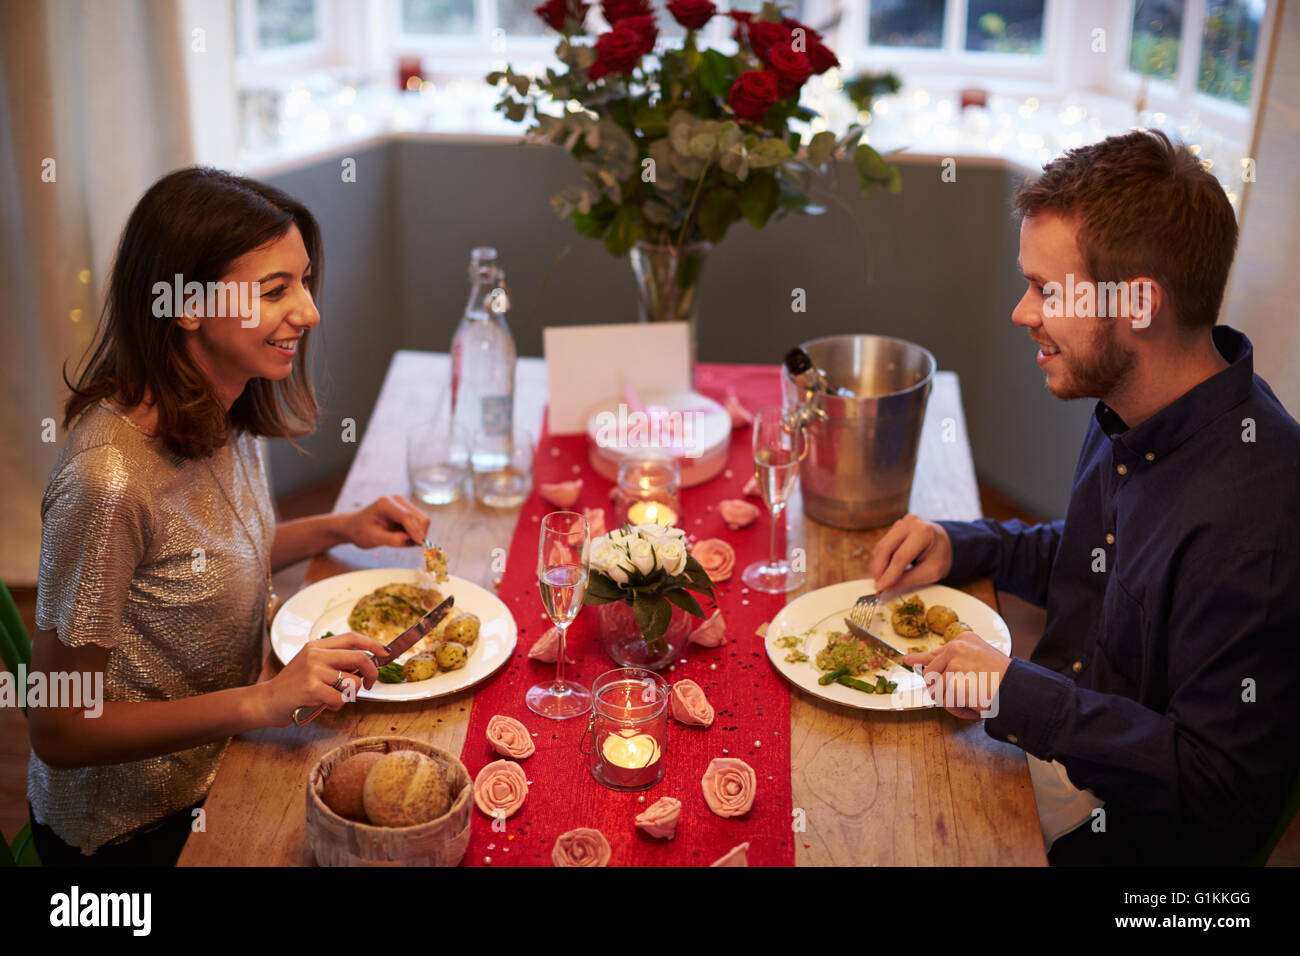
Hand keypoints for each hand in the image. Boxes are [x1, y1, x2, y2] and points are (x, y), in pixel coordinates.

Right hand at [255, 632, 386, 726]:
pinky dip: (337, 706)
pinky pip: (339, 699)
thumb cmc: (292, 687)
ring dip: (349, 695)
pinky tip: (324, 705)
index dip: (372, 644)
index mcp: (316, 646)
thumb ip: (333, 662)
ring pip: (351, 681)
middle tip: (370, 684)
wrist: (266, 701)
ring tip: (334, 698)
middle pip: (358, 657)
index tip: (385, 652)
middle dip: (371, 672)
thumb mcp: (310, 666)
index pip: (351, 638)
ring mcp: (313, 671)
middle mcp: (316, 655)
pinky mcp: (311, 688)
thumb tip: (364, 664)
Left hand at [341, 494, 429, 548]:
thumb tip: (411, 541)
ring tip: (401, 540)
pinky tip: (402, 536)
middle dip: (418, 533)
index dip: (416, 531)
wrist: (354, 526)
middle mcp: (397, 500)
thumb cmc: (360, 531)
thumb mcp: (373, 538)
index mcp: (386, 504)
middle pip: (420, 517)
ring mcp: (403, 504)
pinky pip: (419, 523)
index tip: (420, 544)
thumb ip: (392, 539)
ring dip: (417, 534)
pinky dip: (415, 532)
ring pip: (422, 520)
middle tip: (408, 545)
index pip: (408, 517)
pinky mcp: (407, 510)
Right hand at [870, 513, 952, 592]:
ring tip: (882, 578)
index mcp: (923, 532)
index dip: (889, 573)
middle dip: (879, 568)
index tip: (881, 587)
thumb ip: (908, 579)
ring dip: (879, 564)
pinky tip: (887, 568)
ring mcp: (902, 522)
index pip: (901, 556)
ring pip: (881, 545)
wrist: (945, 542)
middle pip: (886, 547)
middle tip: (878, 584)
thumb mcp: (930, 572)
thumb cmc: (940, 557)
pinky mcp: (896, 526)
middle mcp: (910, 523)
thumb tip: (886, 587)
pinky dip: (882, 558)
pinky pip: (883, 543)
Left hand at [902, 630, 1010, 719]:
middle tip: (964, 695)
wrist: (1019, 688)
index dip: (920, 659)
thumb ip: (956, 663)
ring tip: (975, 699)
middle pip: (930, 675)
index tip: (908, 660)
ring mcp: (953, 662)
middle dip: (942, 690)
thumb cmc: (1005, 679)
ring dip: (953, 701)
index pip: (935, 652)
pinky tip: (975, 705)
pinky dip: (959, 710)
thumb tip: (924, 667)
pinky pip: (945, 703)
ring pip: (937, 690)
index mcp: (963, 640)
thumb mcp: (980, 662)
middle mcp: (955, 647)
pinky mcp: (952, 681)